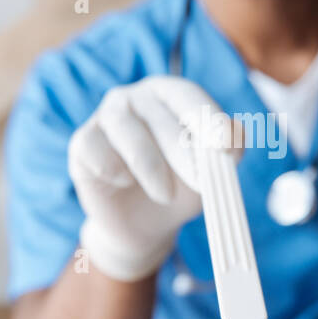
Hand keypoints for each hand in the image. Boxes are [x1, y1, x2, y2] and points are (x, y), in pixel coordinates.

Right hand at [68, 75, 239, 281]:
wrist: (144, 224)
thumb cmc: (181, 187)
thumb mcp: (211, 170)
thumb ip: (228, 150)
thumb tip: (235, 138)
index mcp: (170, 94)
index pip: (189, 96)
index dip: (208, 119)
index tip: (225, 145)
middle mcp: (135, 97)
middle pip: (160, 116)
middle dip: (184, 153)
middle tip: (201, 184)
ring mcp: (105, 117)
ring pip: (126, 132)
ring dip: (150, 166)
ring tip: (165, 194)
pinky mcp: (82, 143)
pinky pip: (96, 151)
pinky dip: (114, 171)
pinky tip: (124, 182)